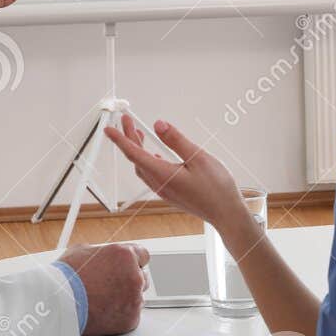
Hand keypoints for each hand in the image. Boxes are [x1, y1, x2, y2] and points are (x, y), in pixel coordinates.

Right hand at [58, 242, 147, 335]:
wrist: (59, 305)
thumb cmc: (66, 278)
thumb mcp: (82, 251)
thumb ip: (102, 253)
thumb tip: (102, 255)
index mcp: (124, 255)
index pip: (143, 255)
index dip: (133, 261)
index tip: (127, 267)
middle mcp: (134, 275)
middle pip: (142, 277)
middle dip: (129, 280)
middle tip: (110, 286)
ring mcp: (134, 299)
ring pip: (137, 297)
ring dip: (126, 298)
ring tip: (103, 300)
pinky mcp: (131, 319)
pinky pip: (132, 315)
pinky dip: (121, 314)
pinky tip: (104, 311)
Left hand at [106, 116, 259, 250]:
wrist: (226, 214)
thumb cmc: (217, 188)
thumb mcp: (198, 157)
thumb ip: (176, 140)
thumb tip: (159, 125)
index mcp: (164, 175)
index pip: (135, 154)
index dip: (120, 140)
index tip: (109, 129)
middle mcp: (160, 184)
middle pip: (136, 159)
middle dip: (129, 139)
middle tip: (127, 121)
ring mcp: (164, 190)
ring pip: (142, 167)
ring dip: (137, 149)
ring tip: (138, 133)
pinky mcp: (170, 193)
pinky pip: (151, 174)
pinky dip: (147, 160)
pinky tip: (154, 153)